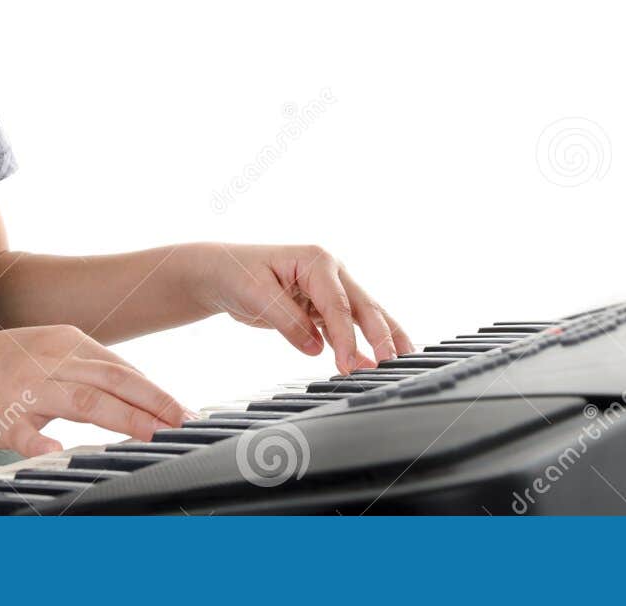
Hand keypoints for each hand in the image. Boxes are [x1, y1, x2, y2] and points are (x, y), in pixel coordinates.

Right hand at [0, 326, 196, 456]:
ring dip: (124, 419)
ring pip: (85, 401)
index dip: (156, 390)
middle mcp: (51, 360)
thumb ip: (86, 368)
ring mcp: (26, 387)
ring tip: (151, 435)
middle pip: (113, 381)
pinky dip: (44, 443)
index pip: (121, 368)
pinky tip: (60, 452)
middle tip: (183, 423)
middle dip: (154, 403)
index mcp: (65, 342)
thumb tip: (134, 390)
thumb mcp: (46, 351)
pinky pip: (27, 433)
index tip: (183, 411)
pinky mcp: (2, 417)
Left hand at [188, 243, 414, 375]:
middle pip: (361, 306)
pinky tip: (372, 364)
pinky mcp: (322, 307)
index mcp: (316, 260)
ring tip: (402, 359)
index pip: (337, 304)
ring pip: (362, 315)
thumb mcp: (256, 295)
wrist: (223, 272)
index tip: (347, 364)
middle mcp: (330, 271)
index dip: (346, 337)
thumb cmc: (237, 273)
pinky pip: (346, 327)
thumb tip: (316, 348)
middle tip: (392, 362)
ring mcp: (329, 288)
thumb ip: (288, 321)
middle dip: (381, 334)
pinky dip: (359, 345)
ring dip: (381, 337)